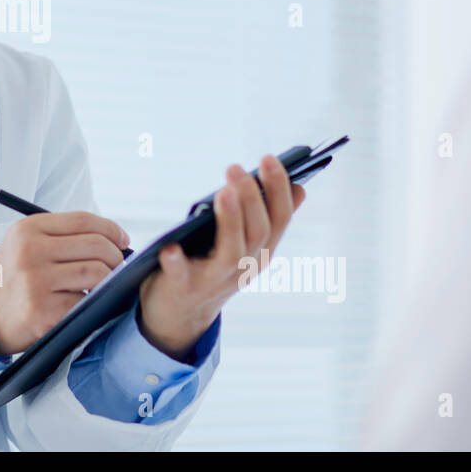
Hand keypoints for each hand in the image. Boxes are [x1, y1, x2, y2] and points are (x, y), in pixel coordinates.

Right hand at [0, 211, 130, 356]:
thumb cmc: (14, 278)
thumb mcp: (26, 245)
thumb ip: (62, 236)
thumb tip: (113, 239)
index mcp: (28, 230)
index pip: (83, 220)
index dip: (111, 228)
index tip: (122, 240)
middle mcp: (30, 252)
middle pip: (96, 245)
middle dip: (115, 257)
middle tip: (117, 267)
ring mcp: (36, 282)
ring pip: (97, 273)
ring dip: (107, 281)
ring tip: (102, 286)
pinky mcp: (43, 310)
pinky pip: (85, 301)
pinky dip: (90, 303)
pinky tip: (83, 304)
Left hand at [136, 156, 304, 359]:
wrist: (181, 313)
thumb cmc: (212, 264)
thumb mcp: (245, 244)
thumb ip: (268, 218)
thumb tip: (300, 188)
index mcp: (262, 251)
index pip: (280, 218)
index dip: (278, 189)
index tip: (269, 158)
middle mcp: (245, 267)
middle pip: (257, 231)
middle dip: (250, 197)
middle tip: (236, 168)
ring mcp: (215, 280)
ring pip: (232, 252)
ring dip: (230, 221)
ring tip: (222, 192)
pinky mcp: (184, 288)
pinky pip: (182, 276)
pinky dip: (177, 263)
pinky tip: (170, 247)